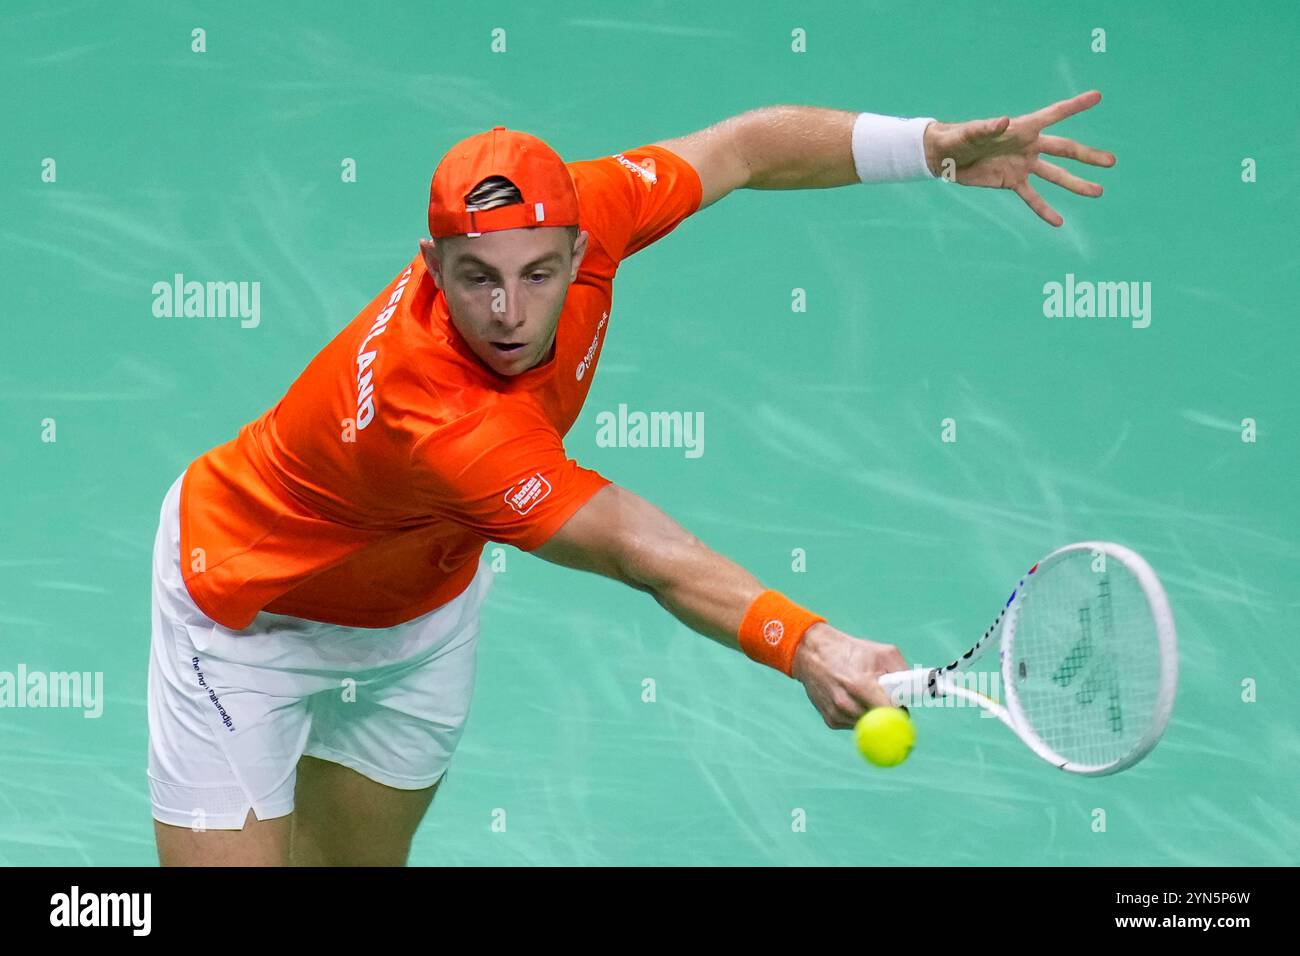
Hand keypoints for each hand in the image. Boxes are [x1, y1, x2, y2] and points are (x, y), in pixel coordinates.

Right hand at [791, 622, 907, 728]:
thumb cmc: (852, 651)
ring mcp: (837, 714)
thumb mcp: (883, 653)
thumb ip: (903, 673)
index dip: (900, 716)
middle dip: (889, 717)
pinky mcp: (831, 721)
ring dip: (874, 717)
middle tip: (891, 705)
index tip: (905, 715)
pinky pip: (855, 726)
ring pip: (869, 727)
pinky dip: (860, 716)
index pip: (889, 713)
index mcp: (860, 684)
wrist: (812, 653)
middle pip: (880, 724)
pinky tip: (853, 700)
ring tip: (867, 696)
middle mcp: (846, 703)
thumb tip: (914, 696)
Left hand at [922, 89, 1115, 226]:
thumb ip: (988, 127)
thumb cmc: (957, 137)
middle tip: (1112, 162)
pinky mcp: (1012, 182)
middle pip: (1065, 149)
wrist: (944, 156)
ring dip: (1076, 184)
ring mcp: (1023, 164)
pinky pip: (1032, 197)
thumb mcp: (971, 132)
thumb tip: (1004, 121)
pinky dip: (1044, 209)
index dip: (1075, 105)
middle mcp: (1028, 145)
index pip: (1054, 114)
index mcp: (1022, 128)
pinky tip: (1059, 222)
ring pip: (1055, 175)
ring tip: (1098, 192)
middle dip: (1088, 156)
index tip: (1097, 96)